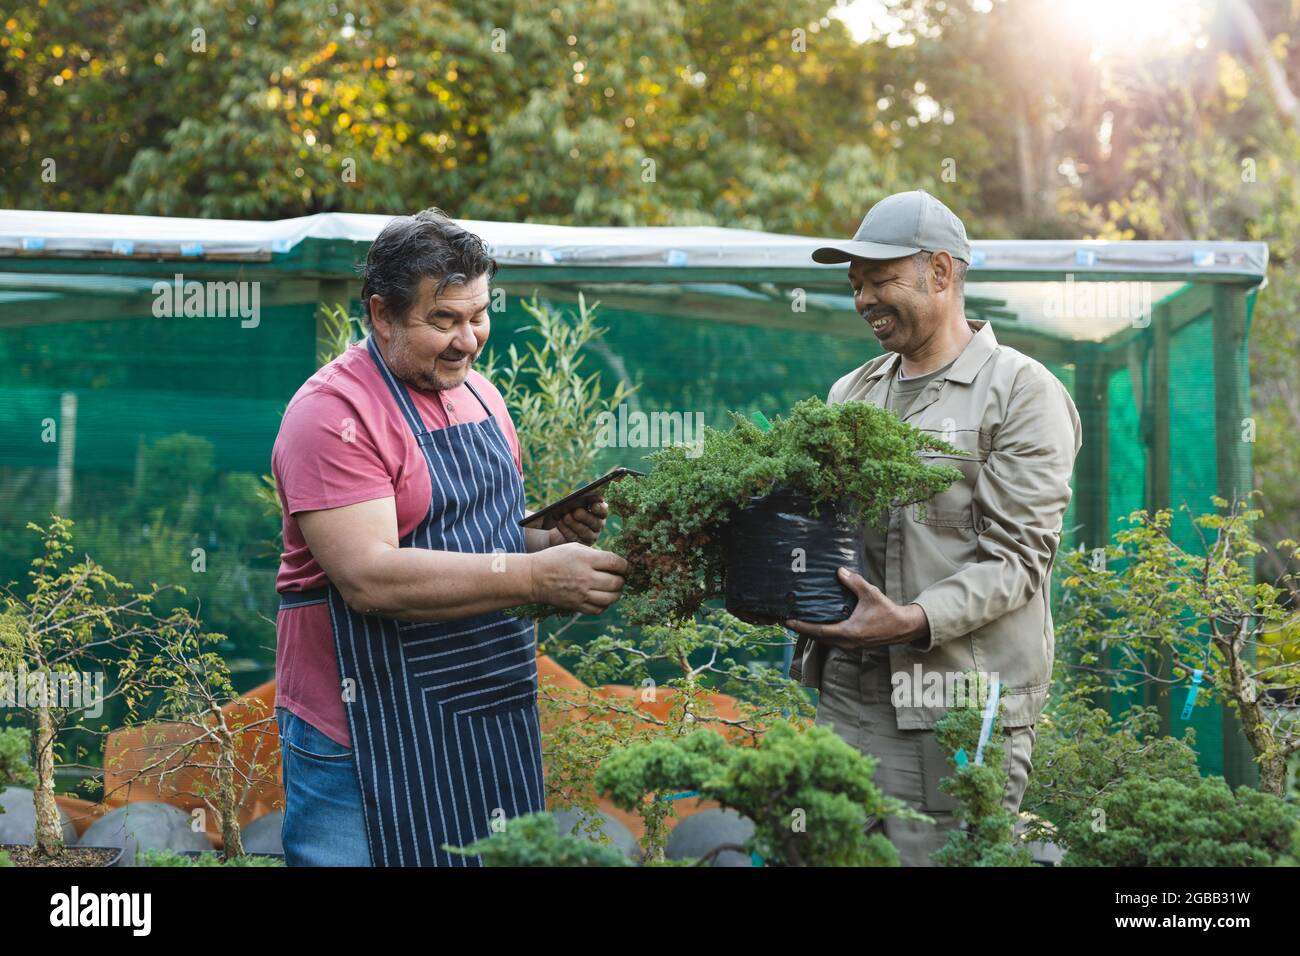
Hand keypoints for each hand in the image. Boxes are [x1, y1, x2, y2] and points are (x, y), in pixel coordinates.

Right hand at [528, 541, 627, 614]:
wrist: (534, 578)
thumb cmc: (555, 559)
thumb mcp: (575, 548)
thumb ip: (596, 554)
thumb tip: (614, 562)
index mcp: (586, 559)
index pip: (616, 563)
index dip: (625, 566)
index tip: (624, 567)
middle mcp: (586, 577)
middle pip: (616, 582)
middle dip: (622, 579)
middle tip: (619, 577)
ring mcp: (582, 594)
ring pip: (611, 598)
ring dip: (616, 593)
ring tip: (613, 588)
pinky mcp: (577, 606)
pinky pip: (600, 609)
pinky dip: (605, 604)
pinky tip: (602, 597)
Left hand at [548, 498, 607, 545]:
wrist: (555, 524)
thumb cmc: (566, 509)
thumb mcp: (572, 502)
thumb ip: (579, 499)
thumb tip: (580, 497)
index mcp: (598, 513)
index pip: (603, 511)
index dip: (600, 509)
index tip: (594, 506)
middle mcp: (597, 525)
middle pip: (596, 523)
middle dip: (586, 517)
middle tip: (576, 511)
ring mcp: (590, 537)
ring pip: (586, 532)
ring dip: (575, 524)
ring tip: (566, 517)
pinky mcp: (579, 545)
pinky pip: (575, 539)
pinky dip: (566, 530)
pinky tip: (560, 522)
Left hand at [785, 567, 928, 650]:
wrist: (903, 627)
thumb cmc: (887, 611)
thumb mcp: (870, 594)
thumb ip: (854, 582)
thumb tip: (839, 571)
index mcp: (848, 632)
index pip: (818, 631)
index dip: (802, 626)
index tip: (788, 621)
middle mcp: (847, 643)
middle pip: (818, 639)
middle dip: (803, 630)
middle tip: (789, 621)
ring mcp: (850, 646)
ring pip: (825, 642)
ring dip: (812, 633)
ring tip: (800, 623)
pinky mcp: (854, 645)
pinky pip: (833, 641)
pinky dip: (823, 635)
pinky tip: (819, 626)